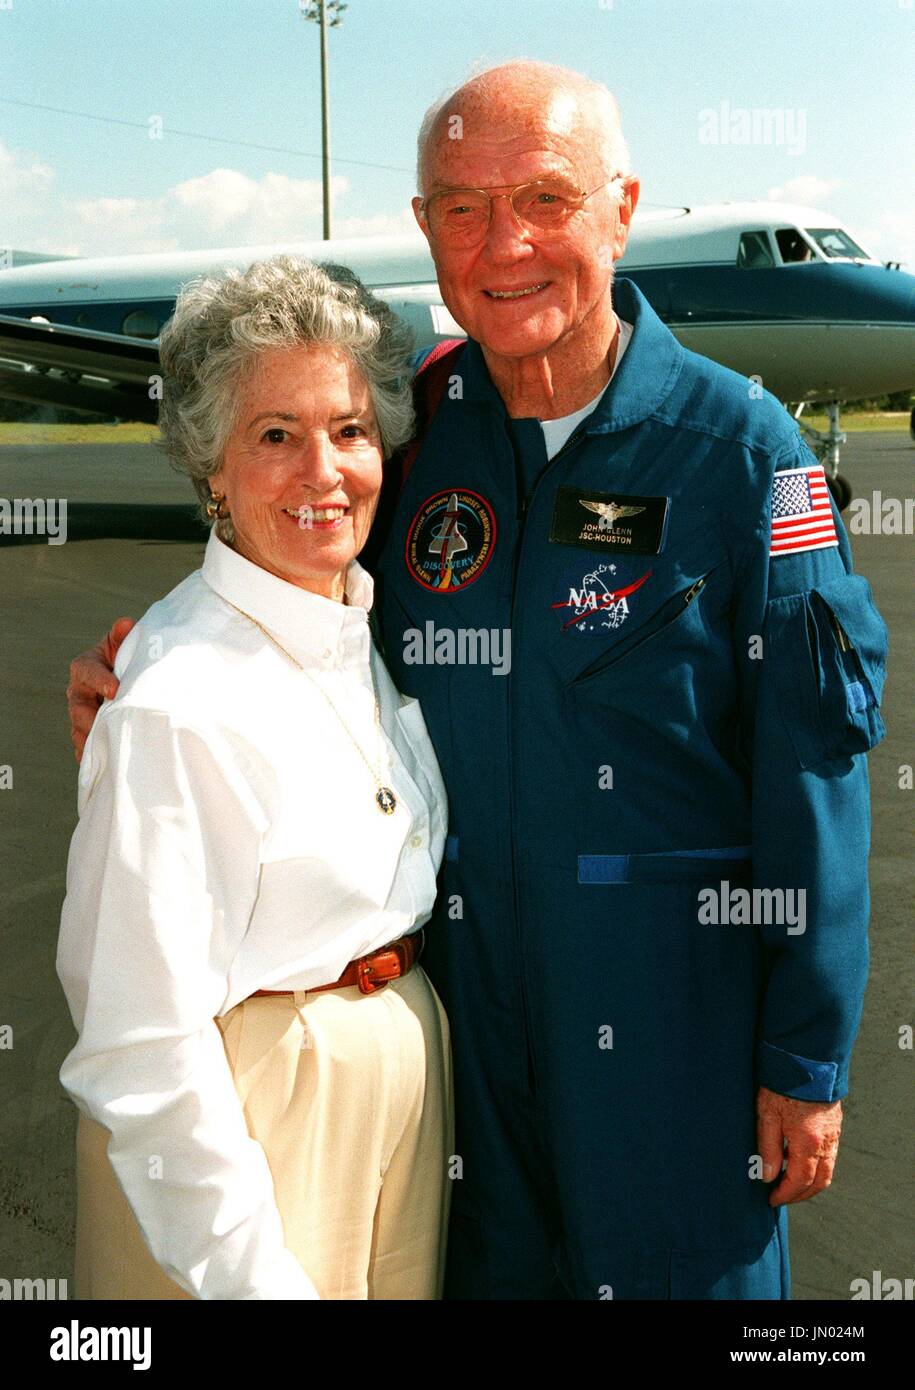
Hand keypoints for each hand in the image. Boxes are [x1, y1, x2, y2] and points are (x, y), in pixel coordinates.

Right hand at [66, 617, 135, 762]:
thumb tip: (126, 624)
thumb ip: (123, 635)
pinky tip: (107, 763)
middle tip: (107, 726)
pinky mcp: (89, 731)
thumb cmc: (126, 656)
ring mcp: (82, 713)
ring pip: (79, 729)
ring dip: (91, 740)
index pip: (87, 672)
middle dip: (90, 719)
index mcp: (86, 666)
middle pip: (78, 707)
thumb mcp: (125, 643)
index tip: (115, 689)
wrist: (130, 677)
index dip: (99, 680)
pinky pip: (87, 745)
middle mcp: (79, 691)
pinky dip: (94, 755)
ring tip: (105, 749)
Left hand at [757, 1086, 842, 1204]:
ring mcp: (834, 1134)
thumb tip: (768, 1176)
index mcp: (809, 1142)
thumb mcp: (767, 1115)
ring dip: (811, 1183)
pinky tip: (800, 1162)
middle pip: (819, 1182)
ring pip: (828, 1171)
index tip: (772, 1199)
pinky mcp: (835, 1125)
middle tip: (782, 1197)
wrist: (806, 1058)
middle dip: (801, 1195)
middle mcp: (826, 1142)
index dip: (786, 1194)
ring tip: (790, 1184)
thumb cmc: (783, 1084)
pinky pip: (830, 1156)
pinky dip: (818, 1168)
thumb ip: (768, 1148)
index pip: (800, 1181)